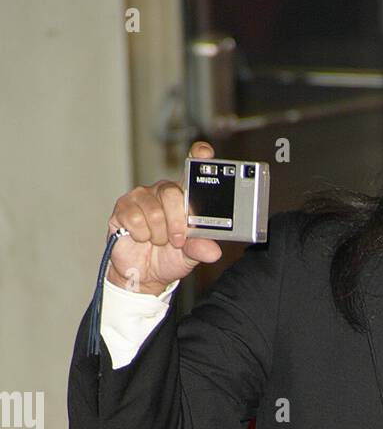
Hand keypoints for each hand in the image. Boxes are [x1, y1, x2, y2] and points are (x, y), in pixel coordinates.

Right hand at [105, 141, 222, 294]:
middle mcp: (163, 192)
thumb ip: (200, 248)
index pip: (191, 171)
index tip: (205, 153)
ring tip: (157, 241)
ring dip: (158, 235)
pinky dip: (140, 235)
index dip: (198, 158)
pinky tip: (140, 238)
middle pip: (173, 195)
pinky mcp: (123, 207)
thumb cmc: (168, 258)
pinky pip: (135, 219)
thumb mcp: (189, 256)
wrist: (144, 275)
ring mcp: (141, 197)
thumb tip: (213, 251)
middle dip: (176, 224)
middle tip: (176, 241)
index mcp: (183, 198)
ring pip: (154, 212)